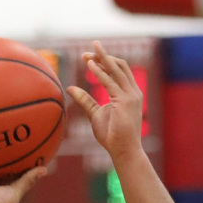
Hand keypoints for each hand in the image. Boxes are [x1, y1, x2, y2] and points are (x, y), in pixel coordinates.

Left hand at [67, 42, 144, 164]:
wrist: (123, 151)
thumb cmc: (112, 136)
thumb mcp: (95, 114)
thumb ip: (85, 100)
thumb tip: (70, 88)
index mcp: (129, 93)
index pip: (119, 70)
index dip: (104, 61)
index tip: (88, 58)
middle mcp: (133, 92)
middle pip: (119, 66)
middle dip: (103, 56)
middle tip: (87, 51)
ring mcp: (131, 96)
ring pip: (116, 70)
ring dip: (102, 59)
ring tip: (87, 53)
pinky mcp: (125, 101)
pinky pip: (110, 82)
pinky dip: (100, 73)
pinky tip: (90, 65)